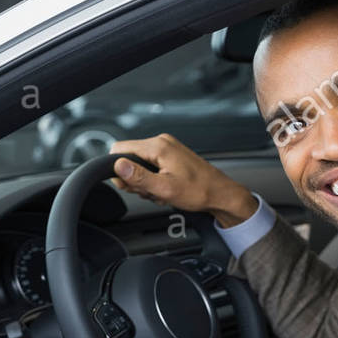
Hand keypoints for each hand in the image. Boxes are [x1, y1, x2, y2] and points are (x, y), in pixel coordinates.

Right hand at [110, 134, 256, 226]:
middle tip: (149, 191)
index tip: (128, 184)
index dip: (118, 170)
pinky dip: (153, 181)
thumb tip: (118, 165)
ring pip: (139, 165)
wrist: (219, 194)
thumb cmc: (199, 191)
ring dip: (145, 183)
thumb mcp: (164, 188)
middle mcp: (161, 142)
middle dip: (134, 179)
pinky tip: (165, 189)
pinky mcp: (170, 156)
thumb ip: (138, 176)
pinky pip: (150, 167)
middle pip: (128, 158)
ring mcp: (166, 149)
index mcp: (158, 146)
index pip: (119, 149)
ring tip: (160, 192)